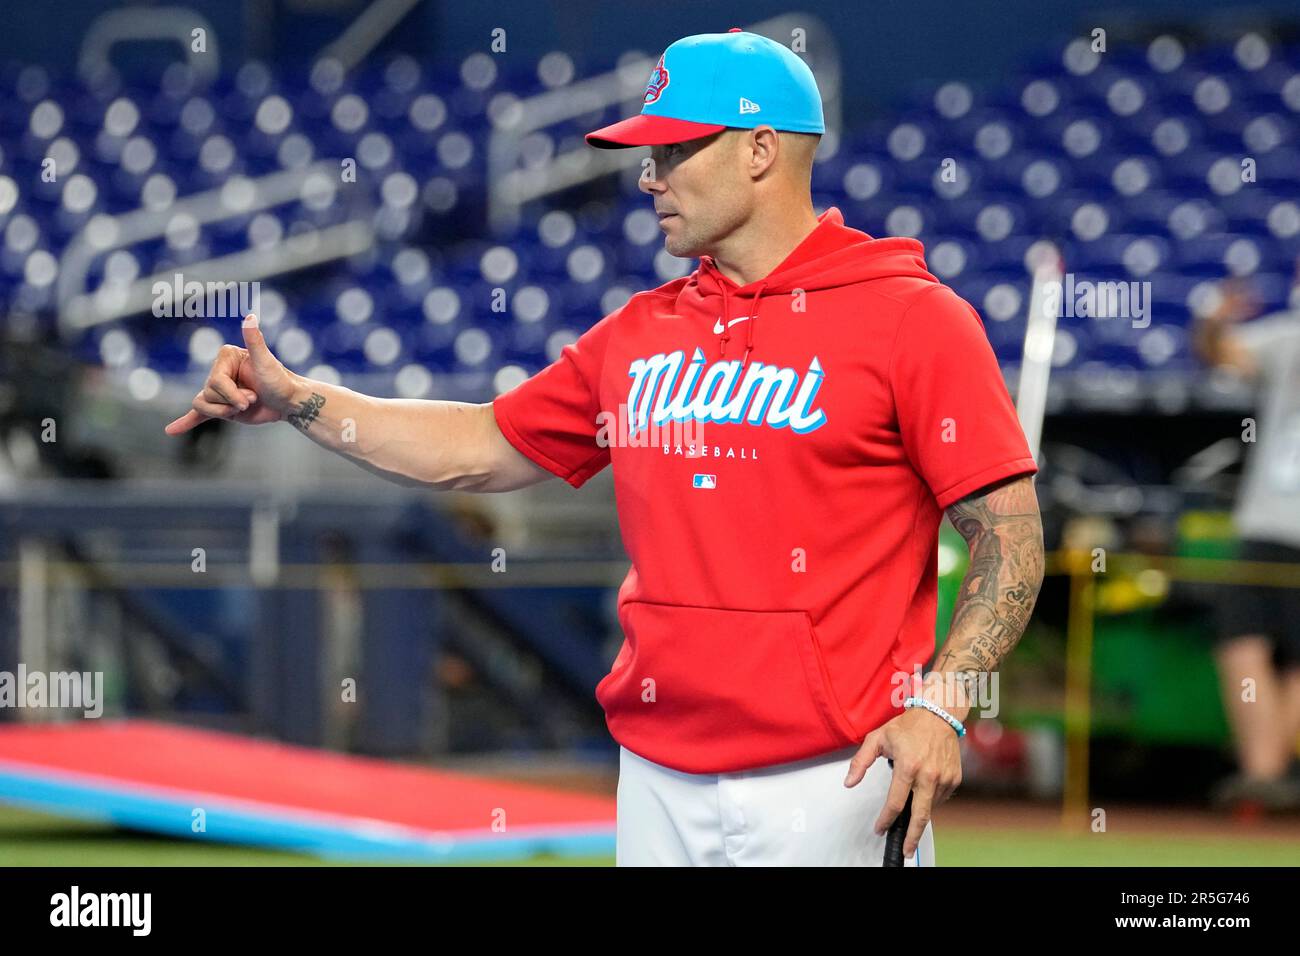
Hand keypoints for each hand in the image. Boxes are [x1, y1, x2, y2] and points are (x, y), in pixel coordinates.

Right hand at [164, 314, 300, 434]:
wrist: (289, 402)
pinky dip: (185, 422)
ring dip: (226, 412)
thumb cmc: (280, 380)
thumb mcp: (266, 362)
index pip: (215, 381)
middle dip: (233, 402)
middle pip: (209, 393)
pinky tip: (171, 430)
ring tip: (245, 406)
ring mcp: (219, 391)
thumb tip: (249, 317)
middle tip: (253, 399)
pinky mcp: (221, 407)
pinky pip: (198, 414)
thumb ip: (255, 340)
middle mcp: (219, 372)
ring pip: (203, 405)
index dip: (232, 393)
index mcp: (226, 357)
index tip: (252, 395)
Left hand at [844, 706, 962, 857]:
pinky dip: (930, 799)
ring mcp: (944, 778)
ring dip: (919, 811)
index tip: (880, 828)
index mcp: (908, 766)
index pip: (895, 803)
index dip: (885, 819)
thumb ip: (860, 762)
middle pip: (920, 816)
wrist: (938, 714)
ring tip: (911, 798)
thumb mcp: (877, 738)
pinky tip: (923, 788)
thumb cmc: (907, 726)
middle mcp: (928, 775)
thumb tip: (849, 782)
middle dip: (912, 837)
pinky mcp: (955, 779)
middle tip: (905, 850)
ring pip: (930, 807)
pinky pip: (941, 798)